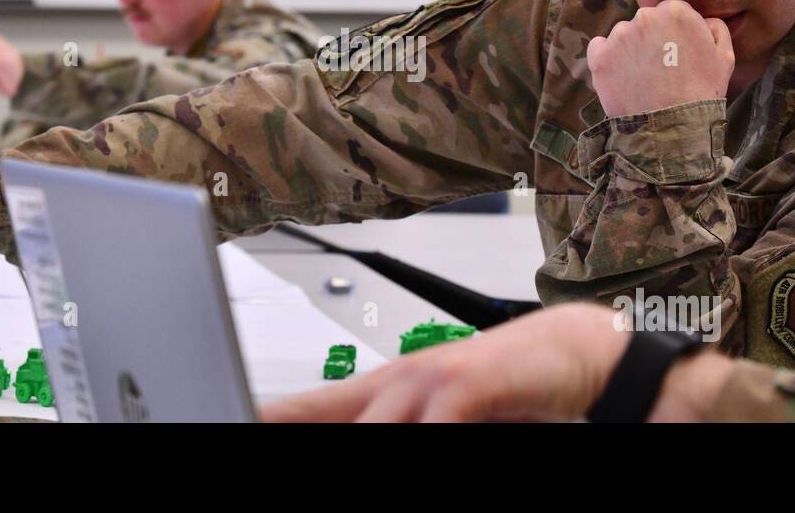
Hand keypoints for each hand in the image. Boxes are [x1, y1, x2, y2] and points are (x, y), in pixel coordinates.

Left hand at [261, 303, 630, 421]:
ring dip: (362, 440)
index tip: (220, 416)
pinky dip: (421, 439)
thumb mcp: (438, 422)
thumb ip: (395, 431)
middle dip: (281, 422)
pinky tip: (420, 437)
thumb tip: (359, 431)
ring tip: (311, 430)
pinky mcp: (467, 379)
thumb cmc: (503, 391)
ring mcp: (428, 376)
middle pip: (313, 411)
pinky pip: (431, 422)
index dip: (257, 417)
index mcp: (378, 392)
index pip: (297, 410)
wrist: (574, 354)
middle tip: (235, 422)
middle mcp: (394, 381)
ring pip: (369, 425)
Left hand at [587, 0, 733, 117]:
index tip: (675, 51)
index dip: (674, 32)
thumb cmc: (701, 91)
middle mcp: (644, 17)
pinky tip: (622, 76)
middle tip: (659, 66)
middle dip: (651, 37)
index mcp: (675, 12)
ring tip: (641, 76)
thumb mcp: (725, 57)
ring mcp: (618, 37)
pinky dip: (608, 59)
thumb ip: (715, 28)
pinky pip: (600, 48)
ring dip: (629, 49)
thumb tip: (703, 20)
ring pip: (623, 35)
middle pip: (645, 21)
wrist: (671, 126)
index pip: (671, 11)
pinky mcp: (599, 56)